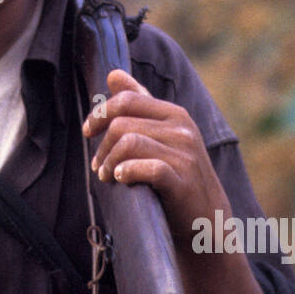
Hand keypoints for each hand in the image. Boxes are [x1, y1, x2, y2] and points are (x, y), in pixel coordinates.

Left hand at [81, 68, 230, 243]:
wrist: (206, 219)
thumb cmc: (177, 174)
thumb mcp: (162, 134)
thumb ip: (139, 104)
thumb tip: (113, 74)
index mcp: (175, 114)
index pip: (127, 100)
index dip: (100, 114)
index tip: (88, 132)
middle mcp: (182, 130)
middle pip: (121, 124)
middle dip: (102, 146)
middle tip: (98, 167)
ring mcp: (185, 155)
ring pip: (128, 143)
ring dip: (109, 162)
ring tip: (107, 176)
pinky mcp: (183, 181)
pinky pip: (147, 167)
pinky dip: (127, 172)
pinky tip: (122, 180)